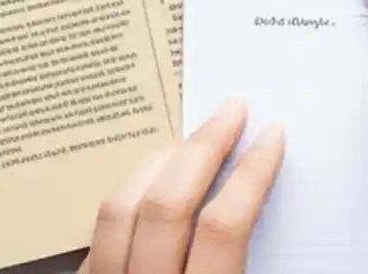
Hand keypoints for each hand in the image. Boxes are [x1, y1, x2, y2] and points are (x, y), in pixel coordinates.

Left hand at [78, 100, 284, 273]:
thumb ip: (249, 257)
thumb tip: (259, 196)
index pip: (223, 227)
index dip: (250, 175)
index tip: (271, 136)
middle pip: (167, 205)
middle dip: (204, 147)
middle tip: (232, 111)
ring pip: (120, 210)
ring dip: (158, 164)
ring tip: (189, 140)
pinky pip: (96, 234)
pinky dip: (127, 198)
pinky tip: (148, 185)